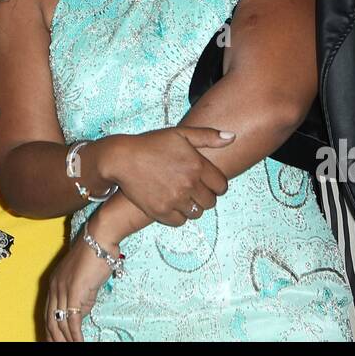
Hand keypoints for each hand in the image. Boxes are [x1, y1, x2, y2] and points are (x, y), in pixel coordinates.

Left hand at [45, 231, 113, 341]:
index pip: (48, 313)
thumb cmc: (96, 257)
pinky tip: (79, 343)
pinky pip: (72, 319)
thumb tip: (80, 315)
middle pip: (50, 321)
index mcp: (54, 284)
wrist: (99, 239)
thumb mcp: (85, 282)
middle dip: (54, 339)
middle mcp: (54, 287)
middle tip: (59, 349)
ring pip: (60, 323)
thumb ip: (81, 299)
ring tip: (72, 348)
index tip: (53, 341)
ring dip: (66, 340)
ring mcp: (62, 289)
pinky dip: (75, 335)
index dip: (50, 330)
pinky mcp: (74, 292)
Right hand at [95, 127, 232, 225]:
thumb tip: (232, 137)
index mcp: (197, 165)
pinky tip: (171, 204)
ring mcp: (175, 199)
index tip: (208, 183)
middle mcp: (188, 184)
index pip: (221, 186)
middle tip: (193, 189)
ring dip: (193, 207)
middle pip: (210, 202)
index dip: (217, 185)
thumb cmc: (151, 144)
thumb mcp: (180, 133)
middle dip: (205, 196)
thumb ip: (208, 136)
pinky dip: (178, 215)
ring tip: (182, 196)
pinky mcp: (161, 211)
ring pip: (197, 213)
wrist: (122, 159)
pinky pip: (180, 221)